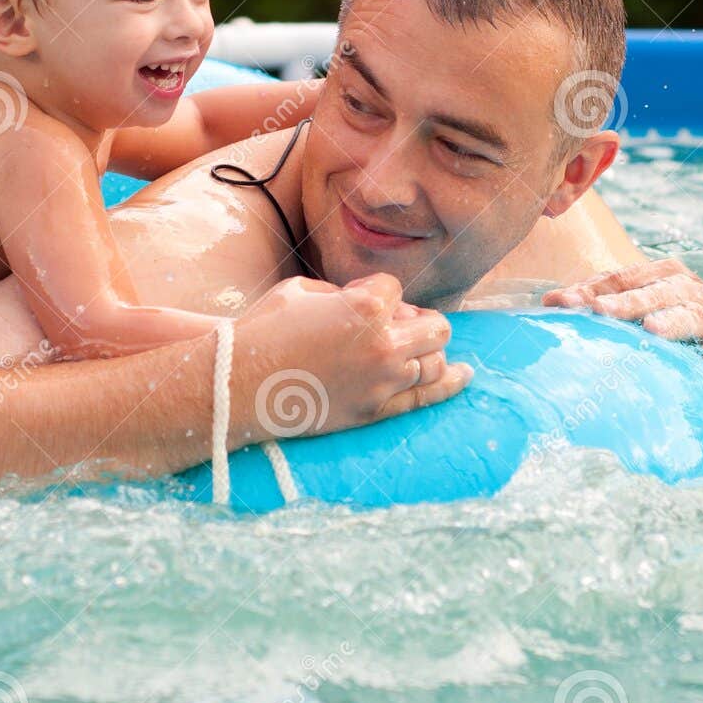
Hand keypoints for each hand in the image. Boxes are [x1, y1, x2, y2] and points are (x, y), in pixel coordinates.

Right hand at [238, 273, 470, 436]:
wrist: (238, 385)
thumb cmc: (263, 332)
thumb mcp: (302, 291)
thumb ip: (344, 292)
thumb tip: (371, 301)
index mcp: (365, 307)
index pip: (395, 291)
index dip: (376, 293)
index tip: (354, 301)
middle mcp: (383, 344)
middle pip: (435, 326)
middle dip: (420, 322)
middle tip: (402, 325)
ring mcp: (383, 380)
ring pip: (433, 361)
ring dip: (427, 351)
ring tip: (419, 350)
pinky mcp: (375, 411)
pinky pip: (426, 396)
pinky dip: (449, 383)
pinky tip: (464, 374)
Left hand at [542, 258, 702, 341]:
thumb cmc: (673, 312)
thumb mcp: (641, 299)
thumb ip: (601, 298)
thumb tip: (548, 301)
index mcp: (658, 273)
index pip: (619, 279)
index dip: (589, 289)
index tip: (559, 302)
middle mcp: (684, 286)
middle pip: (651, 293)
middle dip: (624, 302)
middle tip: (599, 311)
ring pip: (689, 314)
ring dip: (672, 322)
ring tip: (653, 329)